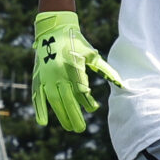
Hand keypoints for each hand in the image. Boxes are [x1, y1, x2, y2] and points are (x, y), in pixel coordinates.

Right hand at [32, 10, 123, 131]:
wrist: (54, 30)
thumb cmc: (77, 43)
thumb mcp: (92, 55)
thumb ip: (106, 70)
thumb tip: (121, 83)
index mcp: (73, 66)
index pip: (81, 89)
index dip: (86, 101)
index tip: (93, 108)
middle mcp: (59, 73)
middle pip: (67, 99)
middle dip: (74, 115)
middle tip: (80, 129)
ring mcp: (47, 76)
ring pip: (54, 100)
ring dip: (61, 115)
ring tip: (69, 127)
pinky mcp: (38, 77)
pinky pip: (38, 96)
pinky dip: (39, 109)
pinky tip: (43, 122)